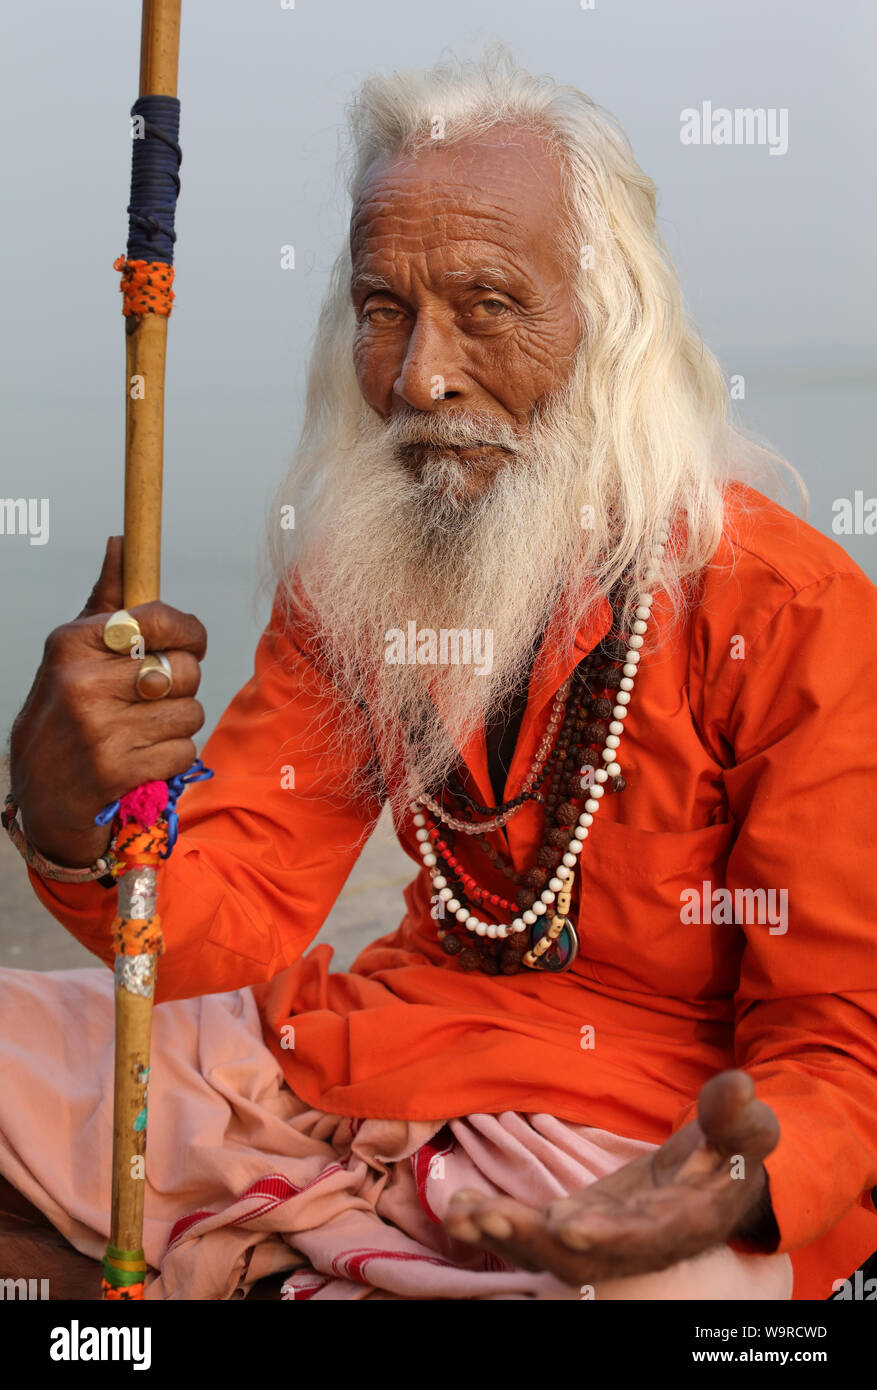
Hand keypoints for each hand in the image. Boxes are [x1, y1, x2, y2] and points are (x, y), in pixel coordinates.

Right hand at [9, 536, 206, 867]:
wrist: (42, 795)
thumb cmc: (66, 710)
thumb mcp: (74, 653)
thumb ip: (106, 601)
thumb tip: (123, 540)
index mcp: (72, 643)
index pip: (158, 619)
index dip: (189, 631)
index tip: (191, 642)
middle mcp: (83, 683)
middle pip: (183, 669)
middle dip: (182, 683)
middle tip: (157, 696)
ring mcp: (99, 729)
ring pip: (190, 712)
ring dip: (178, 723)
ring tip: (144, 729)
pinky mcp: (117, 770)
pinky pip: (184, 750)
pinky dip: (173, 756)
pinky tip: (143, 757)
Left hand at [444, 1070, 778, 1291]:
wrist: (717, 1185)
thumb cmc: (731, 1156)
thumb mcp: (744, 1133)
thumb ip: (739, 1116)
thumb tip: (741, 1083)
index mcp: (679, 1224)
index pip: (639, 1237)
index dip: (605, 1235)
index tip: (568, 1224)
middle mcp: (633, 1244)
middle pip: (580, 1256)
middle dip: (533, 1240)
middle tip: (491, 1215)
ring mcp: (600, 1241)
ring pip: (547, 1253)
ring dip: (504, 1236)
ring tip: (461, 1214)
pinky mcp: (575, 1227)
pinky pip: (532, 1236)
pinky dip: (497, 1227)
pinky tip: (459, 1210)